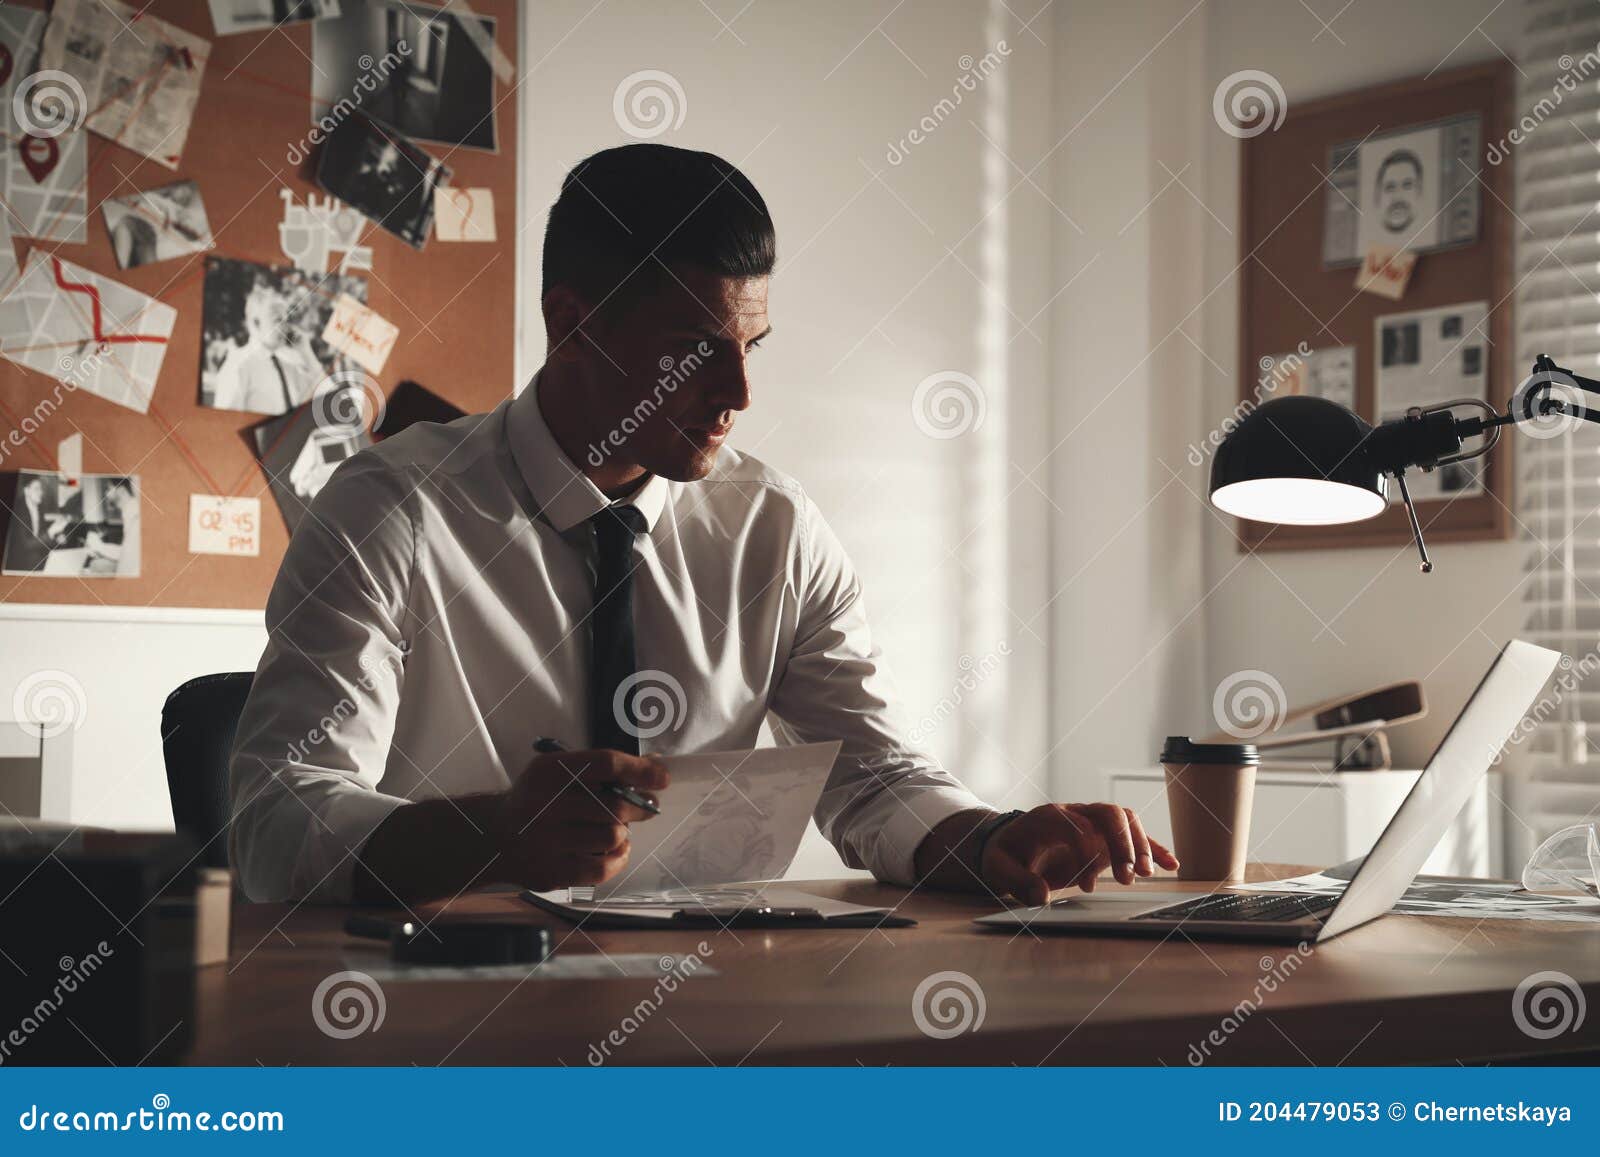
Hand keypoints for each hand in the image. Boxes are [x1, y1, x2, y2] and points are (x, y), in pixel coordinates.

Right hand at [491, 749, 669, 890]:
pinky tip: (615, 850)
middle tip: (648, 807)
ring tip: (617, 827)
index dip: (640, 770)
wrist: (491, 836)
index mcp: (548, 771)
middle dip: (641, 806)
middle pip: (614, 806)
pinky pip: (603, 868)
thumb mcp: (554, 771)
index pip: (605, 764)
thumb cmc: (535, 799)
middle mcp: (544, 804)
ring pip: (612, 837)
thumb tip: (652, 770)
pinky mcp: (551, 871)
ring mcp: (546, 841)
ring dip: (623, 832)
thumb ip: (596, 769)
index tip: (661, 777)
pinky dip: (618, 858)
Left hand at [981, 803, 1177, 906]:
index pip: (1075, 820)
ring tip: (1144, 875)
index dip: (1084, 847)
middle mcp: (1077, 814)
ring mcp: (1094, 825)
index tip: (1085, 882)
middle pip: (1109, 814)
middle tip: (1127, 877)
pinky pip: (1134, 837)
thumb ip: (1017, 881)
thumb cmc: (1005, 855)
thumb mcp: (999, 869)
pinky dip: (1153, 849)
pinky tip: (1170, 865)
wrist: (1011, 847)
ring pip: (1127, 821)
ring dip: (1139, 846)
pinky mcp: (1106, 840)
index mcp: (1049, 816)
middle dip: (1122, 843)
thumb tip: (1041, 897)